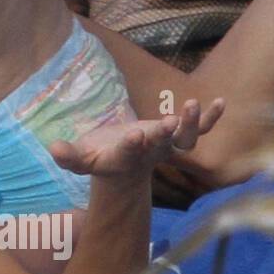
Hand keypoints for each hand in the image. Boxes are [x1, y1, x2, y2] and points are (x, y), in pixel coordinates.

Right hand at [50, 97, 223, 179]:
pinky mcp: (176, 137)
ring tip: (193, 105)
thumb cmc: (99, 159)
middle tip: (168, 122)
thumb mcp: (80, 159)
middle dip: (163, 134)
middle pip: (159, 145)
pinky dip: (210, 119)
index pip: (129, 152)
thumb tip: (52, 148)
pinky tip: (221, 102)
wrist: (124, 171)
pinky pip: (198, 131)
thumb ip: (69, 156)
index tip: (135, 135)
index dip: (132, 145)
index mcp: (124, 159)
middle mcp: (149, 154)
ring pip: (184, 140)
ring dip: (191, 124)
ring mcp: (166, 146)